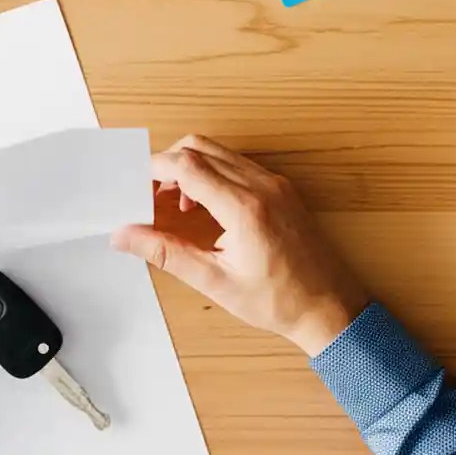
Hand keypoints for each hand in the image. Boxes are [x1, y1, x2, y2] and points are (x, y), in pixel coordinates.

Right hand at [111, 135, 367, 355]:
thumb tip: (126, 236)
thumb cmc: (279, 300)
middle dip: (168, 164)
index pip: (187, 165)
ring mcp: (275, 184)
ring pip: (219, 152)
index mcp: (244, 208)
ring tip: (177, 204)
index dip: (155, 170)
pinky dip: (213, 172)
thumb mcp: (215, 282)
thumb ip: (166, 253)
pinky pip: (238, 164)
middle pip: (200, 147)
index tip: (137, 186)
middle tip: (152, 194)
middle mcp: (261, 186)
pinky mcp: (282, 189)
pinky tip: (206, 205)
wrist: (328, 307)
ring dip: (191, 167)